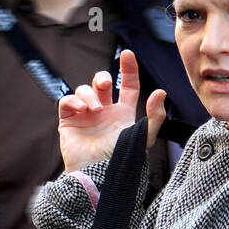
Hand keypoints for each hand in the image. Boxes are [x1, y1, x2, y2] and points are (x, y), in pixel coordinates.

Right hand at [58, 47, 167, 172]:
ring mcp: (86, 116)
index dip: (129, 69)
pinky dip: (73, 101)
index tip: (127, 54)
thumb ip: (155, 117)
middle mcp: (105, 113)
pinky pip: (67, 101)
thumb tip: (161, 92)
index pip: (128, 86)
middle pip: (102, 83)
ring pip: (84, 90)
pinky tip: (81, 110)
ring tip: (94, 109)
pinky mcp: (69, 122)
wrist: (97, 174)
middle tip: (105, 86)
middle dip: (103, 78)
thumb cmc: (121, 159)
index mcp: (124, 114)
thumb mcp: (143, 138)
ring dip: (89, 94)